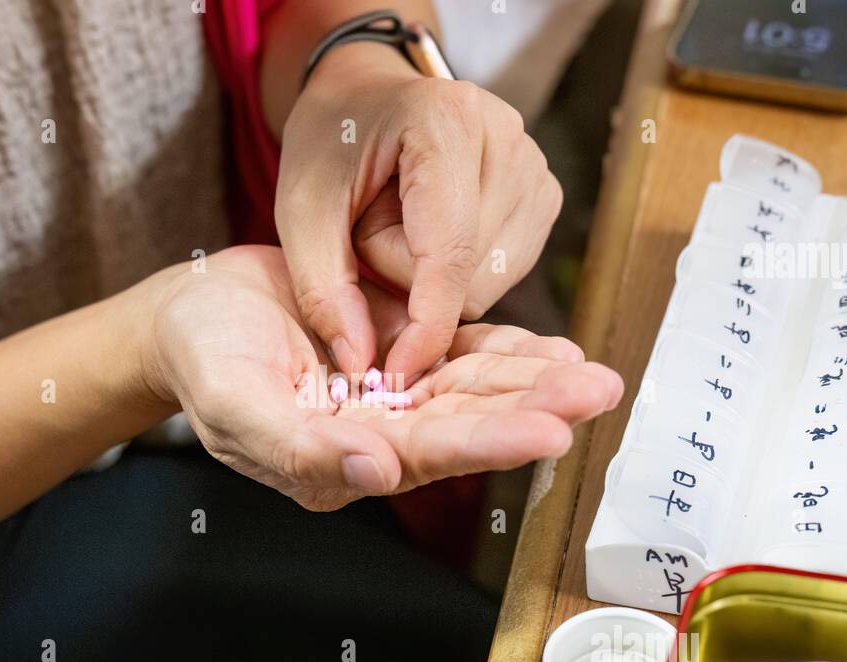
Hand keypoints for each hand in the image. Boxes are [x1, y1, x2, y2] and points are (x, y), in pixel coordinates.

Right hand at [145, 246, 621, 510]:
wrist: (193, 310)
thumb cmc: (203, 361)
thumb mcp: (235, 406)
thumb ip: (298, 448)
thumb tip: (374, 473)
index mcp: (343, 459)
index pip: (428, 454)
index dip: (489, 441)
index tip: (549, 433)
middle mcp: (380, 434)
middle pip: (468, 423)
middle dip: (535, 409)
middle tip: (598, 392)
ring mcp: (394, 391)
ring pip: (475, 388)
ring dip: (534, 381)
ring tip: (592, 374)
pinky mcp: (400, 346)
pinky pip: (460, 350)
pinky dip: (506, 351)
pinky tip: (551, 350)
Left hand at [276, 43, 563, 388]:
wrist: (365, 98)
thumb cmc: (329, 147)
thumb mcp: (300, 211)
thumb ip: (324, 290)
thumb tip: (363, 365)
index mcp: (447, 123)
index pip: (450, 254)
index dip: (424, 327)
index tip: (394, 378)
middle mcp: (509, 138)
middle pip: (470, 278)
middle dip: (409, 284)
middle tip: (368, 232)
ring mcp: (537, 167)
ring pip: (490, 285)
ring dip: (433, 281)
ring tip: (400, 224)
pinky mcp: (546, 196)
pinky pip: (503, 276)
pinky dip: (460, 274)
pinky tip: (431, 232)